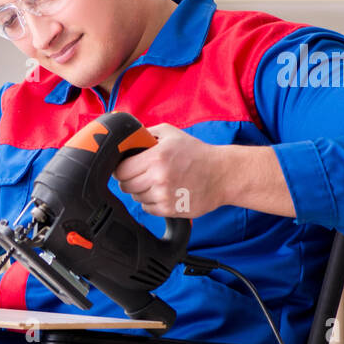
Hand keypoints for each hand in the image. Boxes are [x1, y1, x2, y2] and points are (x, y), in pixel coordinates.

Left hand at [112, 123, 229, 218]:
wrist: (222, 174)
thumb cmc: (196, 153)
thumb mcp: (171, 134)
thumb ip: (145, 133)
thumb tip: (125, 137)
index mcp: (156, 157)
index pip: (121, 170)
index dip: (121, 169)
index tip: (125, 168)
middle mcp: (158, 177)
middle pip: (125, 186)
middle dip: (129, 180)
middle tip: (139, 175)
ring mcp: (164, 195)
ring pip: (136, 197)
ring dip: (141, 191)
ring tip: (155, 182)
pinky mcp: (170, 210)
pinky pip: (147, 208)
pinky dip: (151, 202)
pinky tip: (163, 192)